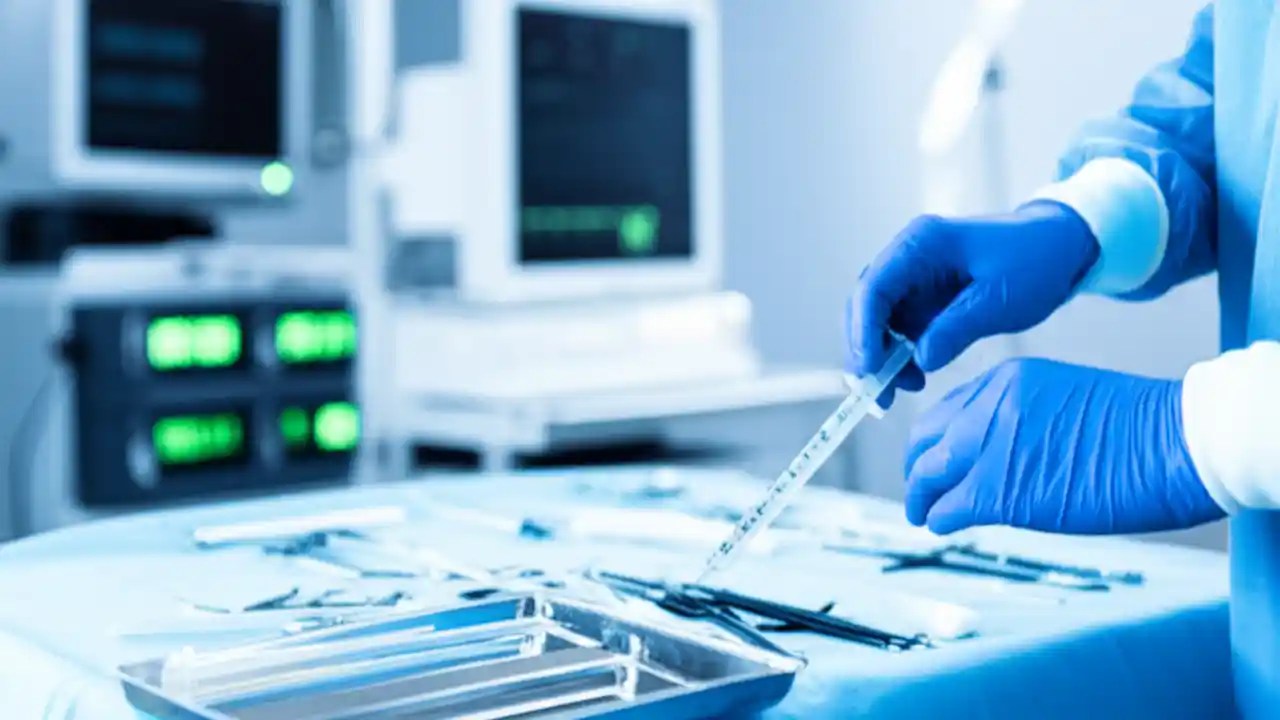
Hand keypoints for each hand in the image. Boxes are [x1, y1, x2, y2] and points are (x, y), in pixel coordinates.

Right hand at [846, 201, 1099, 406]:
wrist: (1061, 245)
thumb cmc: (1035, 260)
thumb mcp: (999, 299)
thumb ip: (956, 328)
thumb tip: (920, 359)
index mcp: (921, 244)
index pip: (873, 288)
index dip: (863, 331)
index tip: (869, 370)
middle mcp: (908, 257)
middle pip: (864, 305)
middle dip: (864, 350)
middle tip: (876, 393)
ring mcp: (913, 278)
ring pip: (876, 321)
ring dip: (881, 357)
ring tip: (902, 389)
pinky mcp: (923, 297)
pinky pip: (897, 328)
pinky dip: (899, 355)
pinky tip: (914, 376)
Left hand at [904, 358, 1224, 534]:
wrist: (1175, 443)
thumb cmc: (1141, 429)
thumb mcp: (1065, 399)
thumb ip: (1021, 417)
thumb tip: (1000, 451)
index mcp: (1007, 379)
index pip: (949, 408)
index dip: (937, 438)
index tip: (936, 456)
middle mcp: (988, 407)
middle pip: (926, 438)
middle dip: (917, 465)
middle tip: (921, 487)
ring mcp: (988, 448)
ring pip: (927, 474)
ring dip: (921, 497)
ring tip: (923, 513)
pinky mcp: (998, 491)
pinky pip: (948, 507)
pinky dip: (939, 518)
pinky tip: (941, 525)